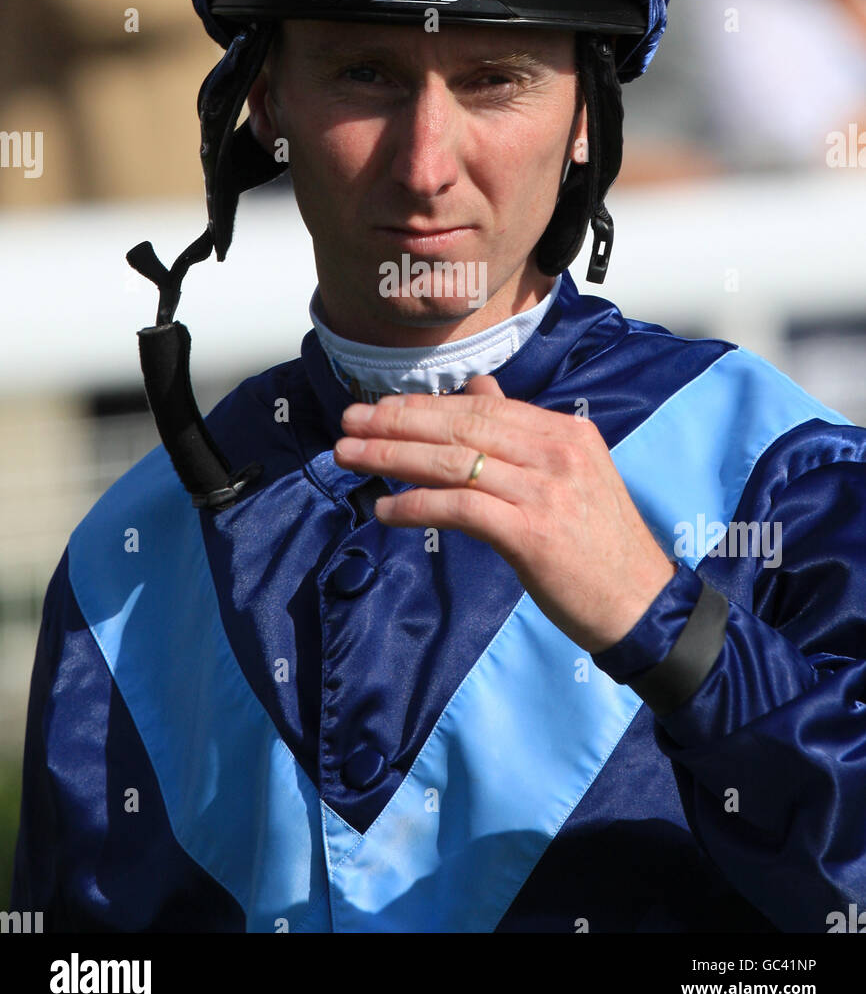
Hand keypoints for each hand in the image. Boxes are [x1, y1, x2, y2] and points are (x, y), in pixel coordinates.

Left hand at [334, 375, 675, 653]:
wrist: (642, 604)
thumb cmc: (600, 545)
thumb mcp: (569, 475)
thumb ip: (521, 432)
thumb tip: (480, 389)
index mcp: (566, 432)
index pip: (481, 409)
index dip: (424, 405)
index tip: (379, 408)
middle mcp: (557, 453)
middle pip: (461, 427)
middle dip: (397, 422)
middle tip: (349, 423)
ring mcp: (546, 491)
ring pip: (454, 462)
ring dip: (393, 457)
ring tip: (349, 456)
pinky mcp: (532, 534)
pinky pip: (460, 509)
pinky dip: (417, 505)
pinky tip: (385, 510)